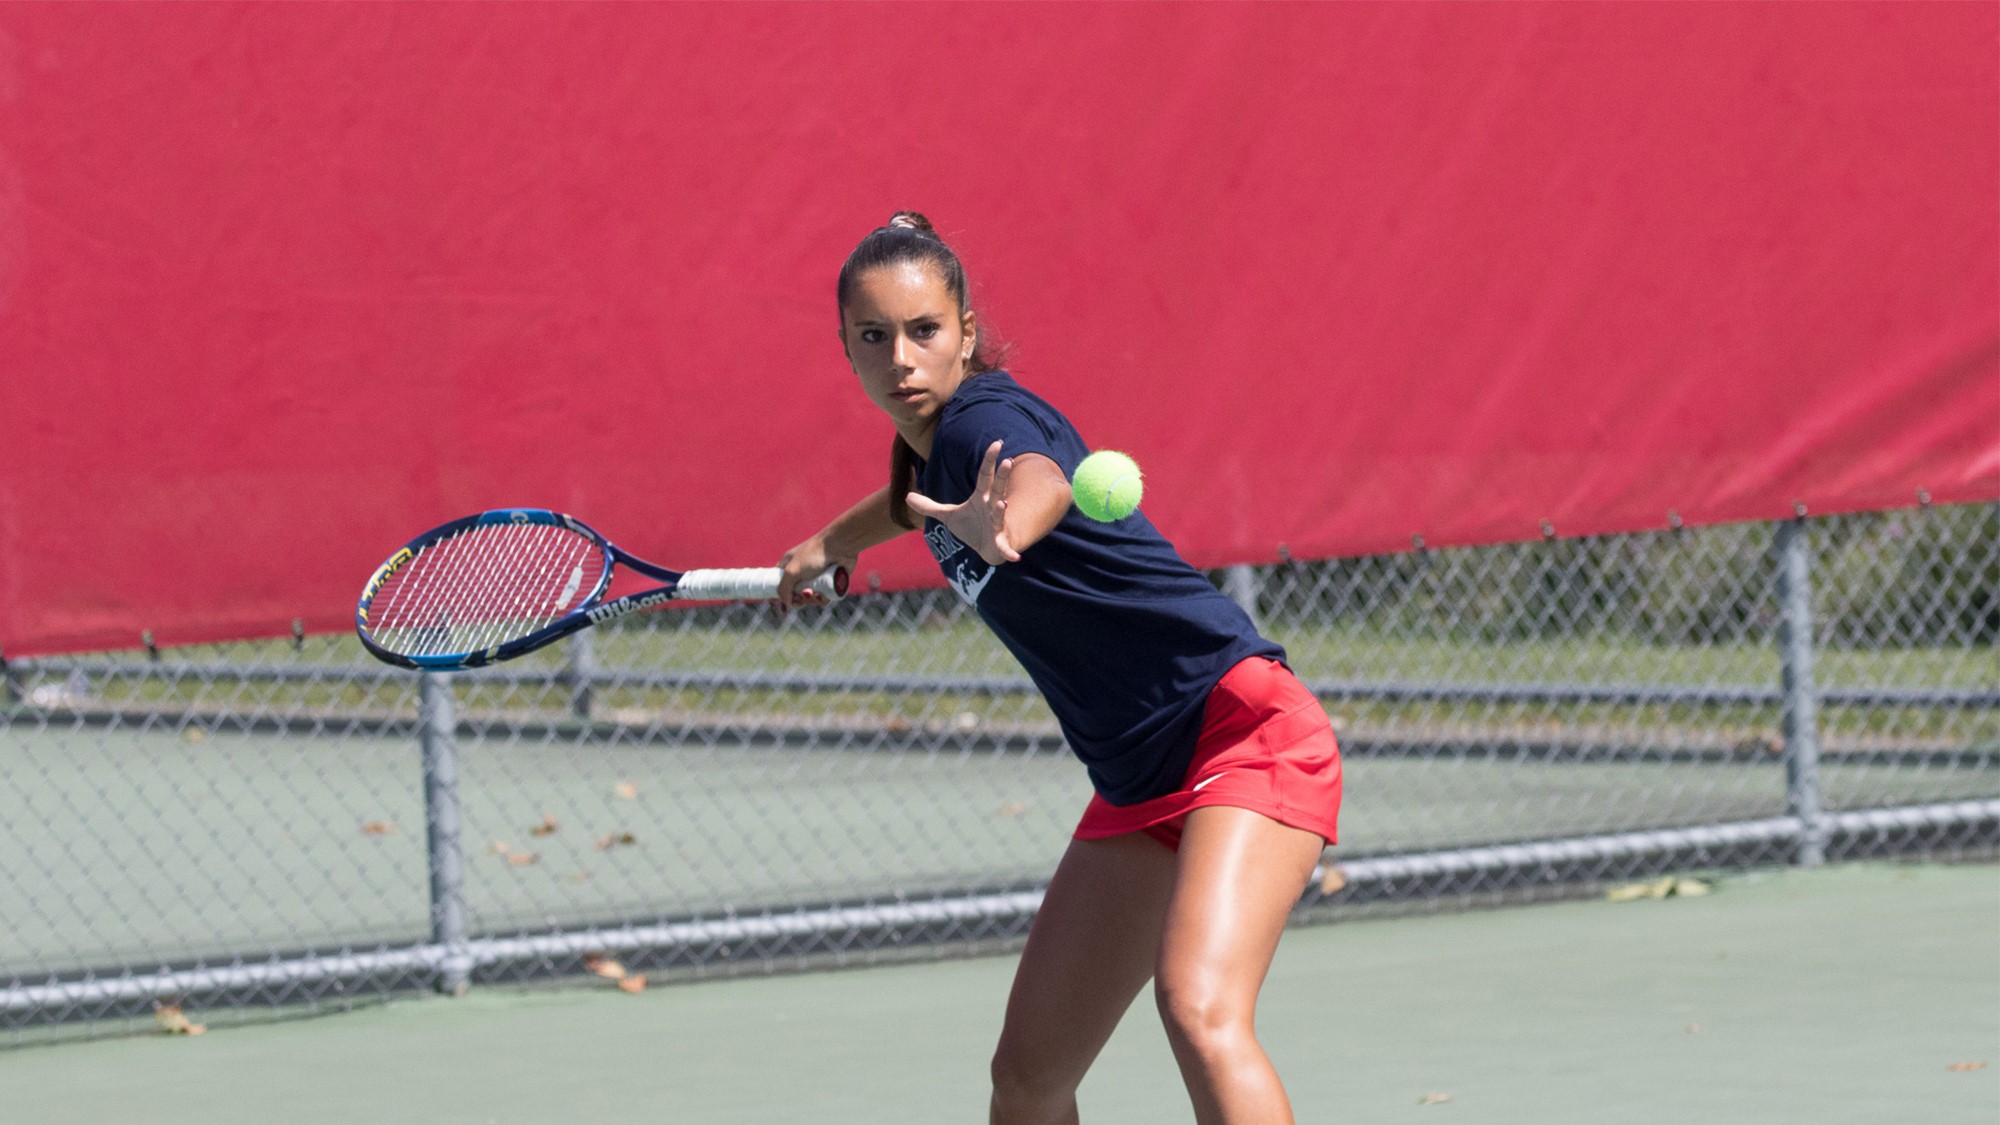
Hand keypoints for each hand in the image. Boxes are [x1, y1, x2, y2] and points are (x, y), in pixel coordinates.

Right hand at [776, 534, 854, 608]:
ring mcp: (816, 578)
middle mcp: (801, 572)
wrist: (840, 546)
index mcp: (788, 565)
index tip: (775, 603)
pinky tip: (823, 595)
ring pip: (810, 598)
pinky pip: (823, 598)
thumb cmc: (813, 553)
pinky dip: (822, 599)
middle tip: (800, 599)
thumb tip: (784, 606)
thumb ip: (783, 589)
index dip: (777, 594)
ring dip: (811, 600)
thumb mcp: (792, 570)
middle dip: (797, 600)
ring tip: (814, 593)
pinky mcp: (829, 583)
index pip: (777, 583)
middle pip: (794, 595)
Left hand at [905, 440, 1022, 566]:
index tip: (997, 443)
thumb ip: (929, 506)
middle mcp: (992, 507)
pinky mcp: (999, 542)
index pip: (986, 475)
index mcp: (981, 497)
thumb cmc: (972, 527)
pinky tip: (1015, 557)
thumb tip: (907, 497)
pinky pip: (1004, 547)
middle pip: (998, 489)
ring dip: (1001, 510)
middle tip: (1007, 461)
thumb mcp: (948, 515)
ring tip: (1002, 503)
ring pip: (1000, 514)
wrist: (985, 549)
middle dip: (1002, 476)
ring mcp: (997, 524)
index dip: (990, 459)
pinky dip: (1009, 552)